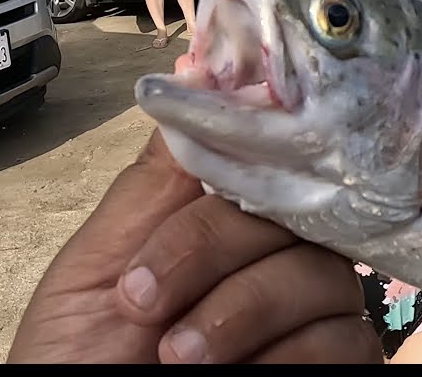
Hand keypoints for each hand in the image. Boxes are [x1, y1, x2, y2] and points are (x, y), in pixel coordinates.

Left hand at [7, 127, 380, 363]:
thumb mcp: (96, 269)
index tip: (197, 182)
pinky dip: (282, 356)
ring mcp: (317, 315)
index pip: (267, 160)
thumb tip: (199, 74)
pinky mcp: (342, 364)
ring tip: (176, 359)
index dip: (246, 156)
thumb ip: (155, 183)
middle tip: (144, 302)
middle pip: (295, 210)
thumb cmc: (78, 367)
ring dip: (241, 311)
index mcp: (227, 224)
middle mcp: (284, 259)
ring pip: (324, 274)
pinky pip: (344, 337)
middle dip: (209, 249)